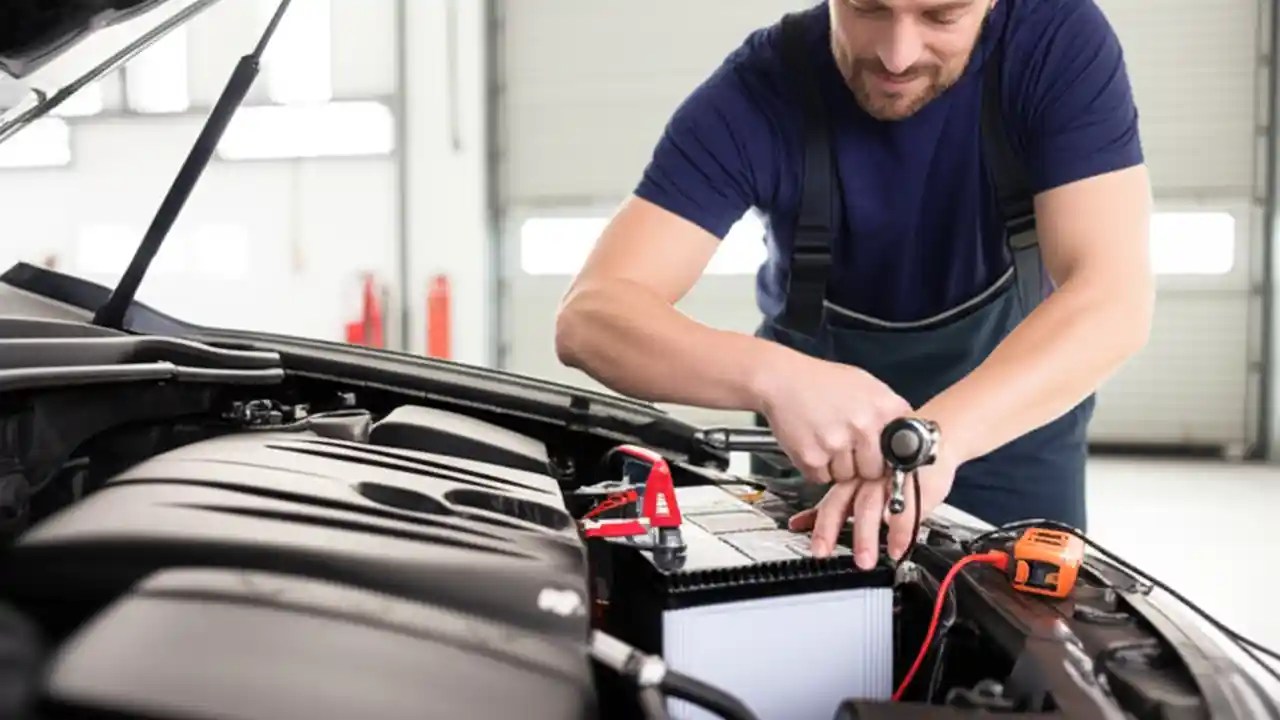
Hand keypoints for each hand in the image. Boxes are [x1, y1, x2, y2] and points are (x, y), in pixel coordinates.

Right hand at [752, 352, 913, 484]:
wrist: (782, 379)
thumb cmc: (822, 381)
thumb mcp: (867, 385)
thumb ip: (889, 411)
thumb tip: (909, 438)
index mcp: (883, 407)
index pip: (902, 452)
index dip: (889, 456)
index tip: (883, 456)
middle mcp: (863, 426)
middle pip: (874, 471)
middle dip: (861, 464)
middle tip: (846, 446)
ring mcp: (837, 444)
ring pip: (847, 477)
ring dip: (837, 466)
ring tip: (827, 440)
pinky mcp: (812, 458)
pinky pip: (822, 479)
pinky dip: (817, 468)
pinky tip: (813, 445)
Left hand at [787, 455, 957, 568]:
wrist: (937, 434)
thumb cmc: (898, 461)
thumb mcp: (862, 482)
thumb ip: (835, 503)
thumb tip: (798, 523)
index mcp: (852, 478)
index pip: (829, 500)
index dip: (813, 519)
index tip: (797, 530)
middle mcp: (866, 477)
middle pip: (841, 502)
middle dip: (829, 529)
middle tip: (821, 552)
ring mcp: (888, 478)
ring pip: (870, 506)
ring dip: (866, 536)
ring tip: (865, 561)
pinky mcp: (913, 482)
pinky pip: (906, 509)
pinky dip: (901, 532)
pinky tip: (897, 548)